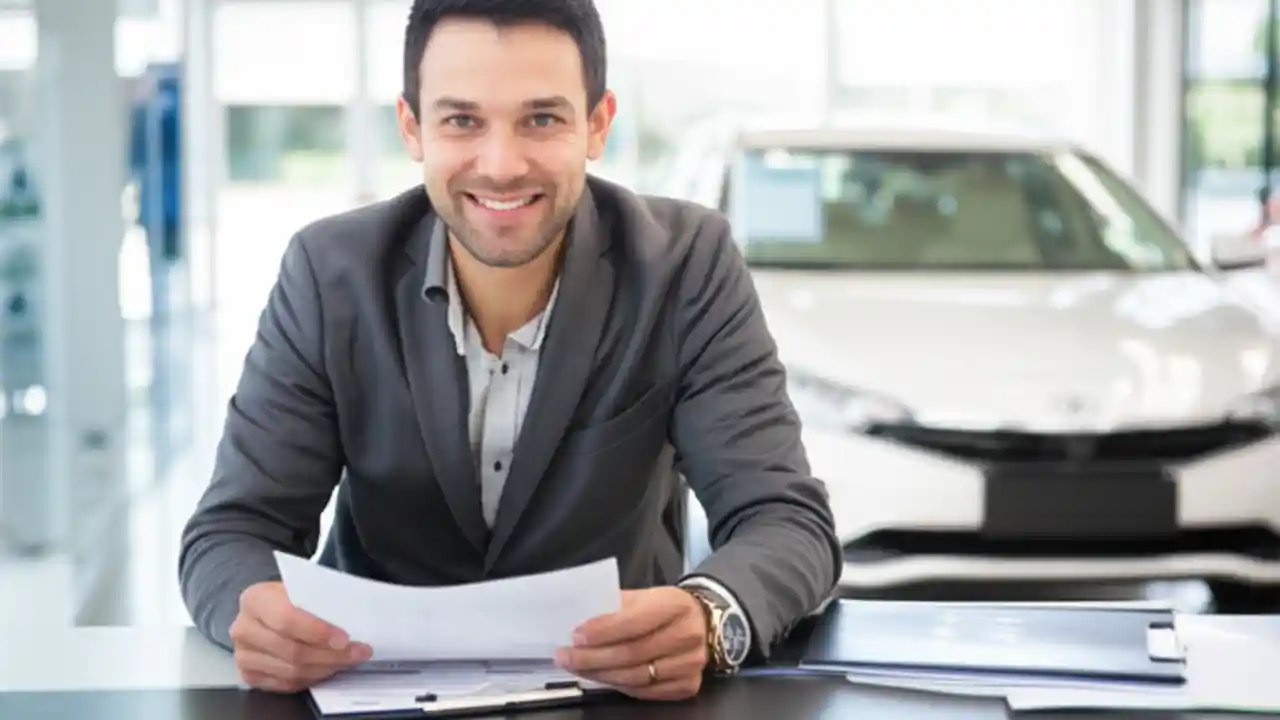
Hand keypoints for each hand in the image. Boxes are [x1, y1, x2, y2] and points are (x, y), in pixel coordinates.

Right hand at [228, 581, 371, 692]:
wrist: (269, 609)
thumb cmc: (292, 596)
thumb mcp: (304, 587)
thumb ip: (320, 600)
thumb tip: (353, 617)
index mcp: (255, 599)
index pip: (287, 619)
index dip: (317, 632)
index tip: (344, 639)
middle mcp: (243, 628)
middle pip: (291, 650)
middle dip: (330, 655)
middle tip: (358, 653)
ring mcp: (243, 655)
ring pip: (290, 671)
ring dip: (325, 668)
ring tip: (347, 661)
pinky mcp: (249, 675)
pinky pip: (285, 684)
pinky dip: (311, 678)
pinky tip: (328, 669)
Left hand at [554, 587, 708, 700]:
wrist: (702, 623)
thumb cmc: (663, 608)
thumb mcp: (644, 596)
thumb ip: (615, 606)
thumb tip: (578, 619)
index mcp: (675, 604)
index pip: (635, 621)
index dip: (603, 631)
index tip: (575, 636)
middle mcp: (688, 635)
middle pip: (633, 653)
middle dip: (593, 657)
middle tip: (565, 657)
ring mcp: (691, 663)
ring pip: (637, 676)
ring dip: (602, 675)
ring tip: (578, 668)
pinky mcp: (688, 685)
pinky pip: (646, 692)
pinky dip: (620, 687)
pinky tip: (603, 678)